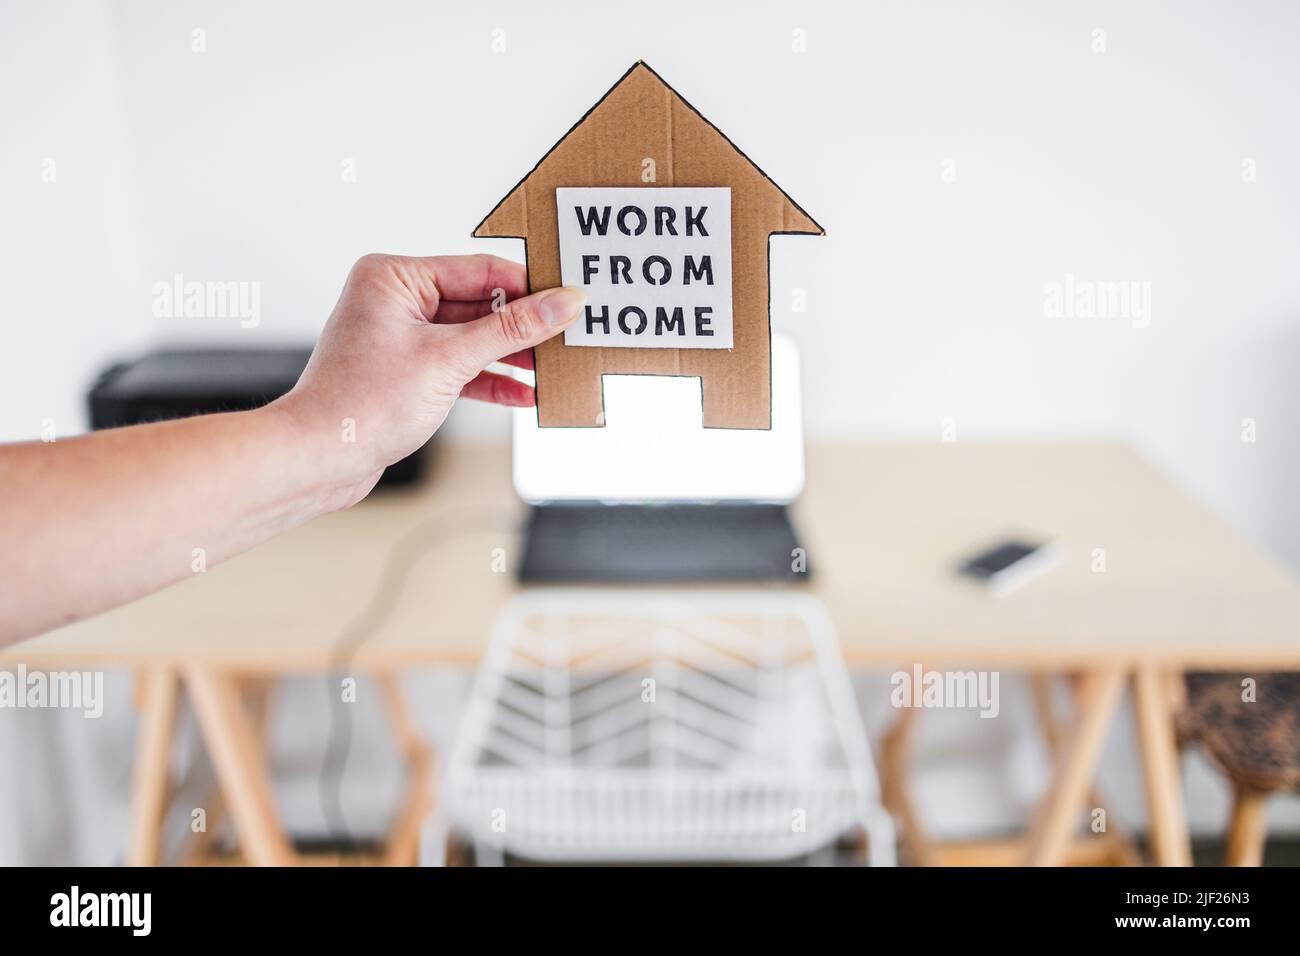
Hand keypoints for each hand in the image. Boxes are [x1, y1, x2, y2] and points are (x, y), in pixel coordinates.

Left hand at [271, 253, 584, 502]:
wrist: (319, 457)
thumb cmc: (359, 404)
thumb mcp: (449, 360)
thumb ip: (510, 330)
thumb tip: (559, 304)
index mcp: (395, 277)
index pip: (479, 270)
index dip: (527, 287)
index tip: (567, 300)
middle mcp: (395, 300)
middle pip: (479, 304)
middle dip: (522, 326)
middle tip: (566, 336)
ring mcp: (401, 337)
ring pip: (472, 338)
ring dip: (510, 356)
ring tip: (551, 366)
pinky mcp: (408, 371)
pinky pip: (460, 367)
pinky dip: (489, 380)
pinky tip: (522, 393)